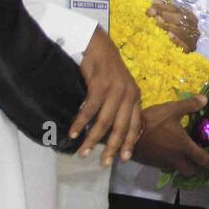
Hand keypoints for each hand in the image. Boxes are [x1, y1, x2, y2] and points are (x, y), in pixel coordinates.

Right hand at [70, 27, 142, 165]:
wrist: (98, 44)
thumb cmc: (106, 69)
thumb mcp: (119, 87)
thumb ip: (118, 105)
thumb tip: (109, 129)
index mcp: (135, 96)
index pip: (134, 124)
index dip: (128, 142)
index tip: (123, 158)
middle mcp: (129, 94)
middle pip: (121, 127)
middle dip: (112, 147)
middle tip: (104, 164)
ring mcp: (115, 90)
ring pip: (104, 121)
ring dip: (92, 138)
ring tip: (83, 151)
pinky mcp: (100, 85)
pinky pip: (90, 109)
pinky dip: (81, 122)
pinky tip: (73, 132)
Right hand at [130, 94, 208, 174]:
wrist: (127, 134)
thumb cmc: (152, 122)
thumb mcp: (171, 109)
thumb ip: (189, 105)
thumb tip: (205, 99)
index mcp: (184, 147)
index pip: (203, 159)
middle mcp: (176, 159)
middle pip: (191, 171)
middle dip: (197, 167)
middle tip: (199, 158)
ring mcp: (163, 163)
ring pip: (178, 169)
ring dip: (184, 165)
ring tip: (185, 154)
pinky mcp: (153, 163)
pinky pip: (166, 166)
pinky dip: (171, 162)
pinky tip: (169, 151)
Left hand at [147, 0, 198, 51]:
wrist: (179, 57)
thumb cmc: (172, 33)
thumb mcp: (169, 19)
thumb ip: (164, 9)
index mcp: (189, 17)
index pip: (178, 9)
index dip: (165, 6)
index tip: (153, 4)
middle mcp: (193, 27)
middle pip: (180, 18)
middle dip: (165, 14)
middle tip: (151, 12)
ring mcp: (193, 39)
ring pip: (182, 30)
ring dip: (168, 25)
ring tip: (157, 21)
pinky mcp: (190, 50)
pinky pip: (184, 45)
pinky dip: (177, 39)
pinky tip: (168, 35)